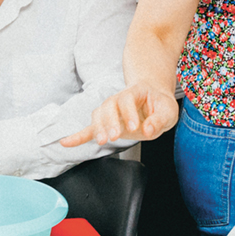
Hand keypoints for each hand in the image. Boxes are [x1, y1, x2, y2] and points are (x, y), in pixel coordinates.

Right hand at [59, 82, 178, 147]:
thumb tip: (147, 130)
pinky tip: (66, 142)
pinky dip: (78, 136)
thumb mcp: (168, 110)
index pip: (127, 100)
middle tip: (115, 135)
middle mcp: (118, 99)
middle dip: (110, 121)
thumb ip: (158, 120)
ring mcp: (110, 111)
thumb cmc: (160, 103)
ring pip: (98, 115)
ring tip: (102, 140)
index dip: (129, 113)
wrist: (152, 98)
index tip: (134, 127)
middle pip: (108, 106)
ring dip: (98, 128)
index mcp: (135, 93)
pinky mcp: (106, 124)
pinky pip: (89, 129)